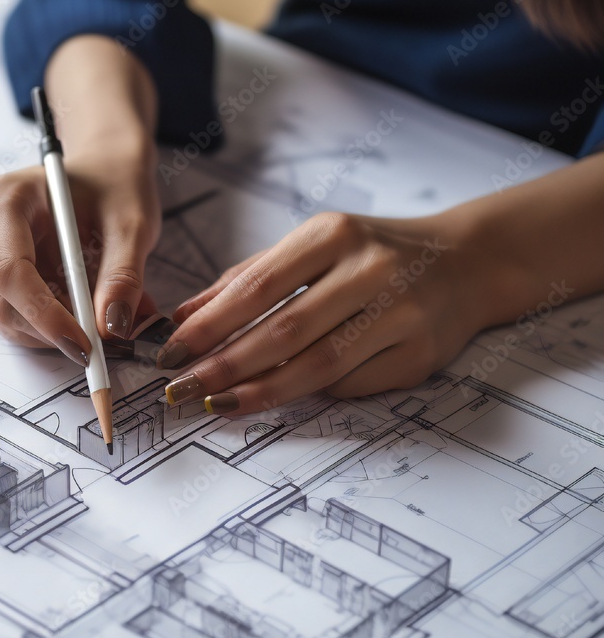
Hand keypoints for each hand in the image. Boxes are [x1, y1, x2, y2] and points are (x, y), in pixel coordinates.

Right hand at [0, 145, 161, 363]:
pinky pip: (12, 316)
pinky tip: (78, 308)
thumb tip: (111, 325)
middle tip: (102, 339)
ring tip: (97, 313)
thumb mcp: (131, 222)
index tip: (84, 344)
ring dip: (53, 331)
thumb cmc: (111, 187)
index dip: (45, 314)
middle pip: (2, 302)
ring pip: (6, 317)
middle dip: (53, 329)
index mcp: (2, 200)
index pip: (9, 271)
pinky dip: (48, 325)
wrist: (99, 174)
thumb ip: (122, 274)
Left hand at [156, 210, 492, 413]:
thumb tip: (182, 317)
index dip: (208, 326)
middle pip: (283, 332)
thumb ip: (247, 278)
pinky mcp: (420, 355)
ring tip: (217, 403)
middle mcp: (369, 271)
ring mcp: (401, 315)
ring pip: (318, 367)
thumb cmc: (372, 253)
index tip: (169, 353)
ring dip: (260, 392)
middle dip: (224, 366)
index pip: (256, 287)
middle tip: (181, 389)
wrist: (467, 262)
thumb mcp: (311, 245)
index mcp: (332, 234)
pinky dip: (310, 394)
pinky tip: (277, 397)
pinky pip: (351, 385)